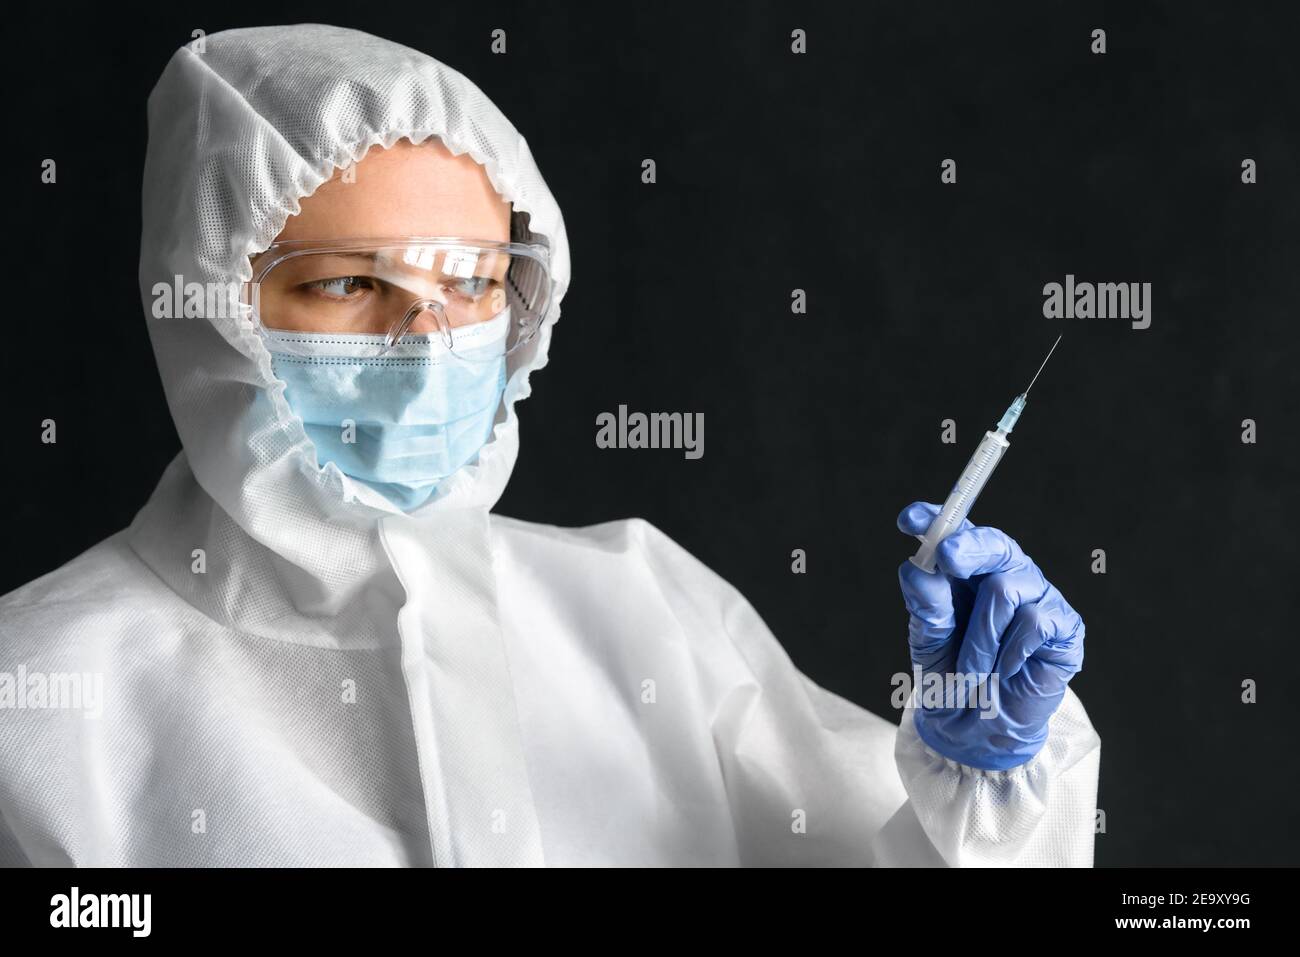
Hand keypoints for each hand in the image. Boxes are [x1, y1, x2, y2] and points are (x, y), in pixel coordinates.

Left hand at [896, 501, 1085, 770]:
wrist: (978, 730)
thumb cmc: (952, 676)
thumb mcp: (930, 641)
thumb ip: (927, 606)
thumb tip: (916, 570)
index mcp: (967, 571)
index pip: (955, 533)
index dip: (935, 520)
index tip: (909, 519)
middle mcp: (1005, 574)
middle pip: (994, 543)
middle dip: (968, 548)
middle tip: (947, 560)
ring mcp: (1039, 596)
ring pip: (1005, 589)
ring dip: (979, 638)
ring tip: (972, 672)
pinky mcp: (1064, 626)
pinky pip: (1034, 622)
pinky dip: (1010, 653)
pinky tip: (1006, 671)